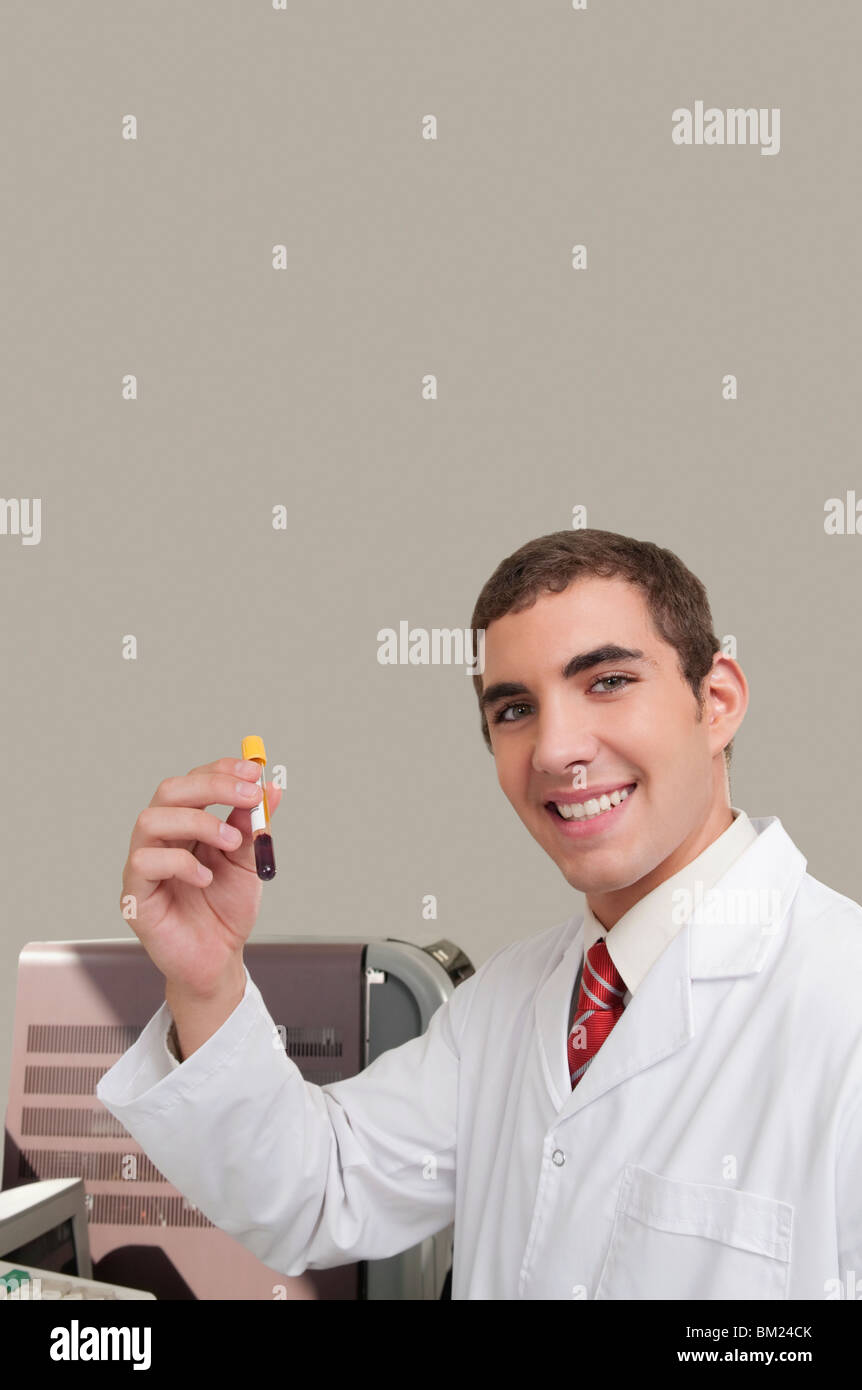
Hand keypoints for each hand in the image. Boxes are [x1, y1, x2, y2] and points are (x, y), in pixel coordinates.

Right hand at [119, 756, 282, 997]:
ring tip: (232, 843)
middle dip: (212, 786)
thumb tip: (271, 788)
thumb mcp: (248, 862)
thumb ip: (254, 826)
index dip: (222, 770)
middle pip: (169, 790)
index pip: (194, 781)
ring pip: (150, 819)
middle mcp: (160, 838)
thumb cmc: (226, 908)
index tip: (254, 771)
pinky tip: (206, 878)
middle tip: (249, 796)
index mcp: (186, 824)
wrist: (218, 959)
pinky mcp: (134, 894)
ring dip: (199, 822)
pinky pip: (144, 862)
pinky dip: (181, 863)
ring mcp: (143, 863)